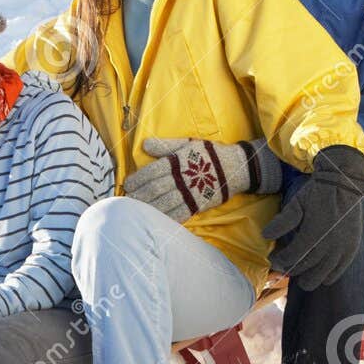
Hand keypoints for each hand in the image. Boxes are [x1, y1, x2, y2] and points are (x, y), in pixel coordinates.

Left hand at [124, 138, 280, 222]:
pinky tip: (154, 220)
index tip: (128, 184)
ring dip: (148, 207)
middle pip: (155, 189)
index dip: (138, 179)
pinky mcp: (198, 205)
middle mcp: (182, 178)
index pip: (153, 172)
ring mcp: (190, 193)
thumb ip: (165, 146)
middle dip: (139, 195)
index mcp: (178, 162)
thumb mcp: (187, 144)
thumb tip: (144, 144)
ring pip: (164, 203)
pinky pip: (179, 214)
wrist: (236, 168)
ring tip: (135, 209)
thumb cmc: (209, 154)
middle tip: (127, 199)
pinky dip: (165, 218)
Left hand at [262, 145, 363, 287]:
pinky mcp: (352, 247)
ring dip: (311, 278)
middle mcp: (329, 245)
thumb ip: (282, 222)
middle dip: (293, 270)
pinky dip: (330, 276)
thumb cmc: (316, 193)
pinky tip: (323, 278)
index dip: (281, 260)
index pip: (292, 256)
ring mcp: (343, 248)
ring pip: (324, 273)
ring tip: (302, 280)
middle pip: (307, 267)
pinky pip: (340, 269)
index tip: (274, 258)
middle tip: (284, 268)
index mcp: (313, 234)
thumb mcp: (296, 204)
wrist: (343, 183)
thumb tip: (266, 236)